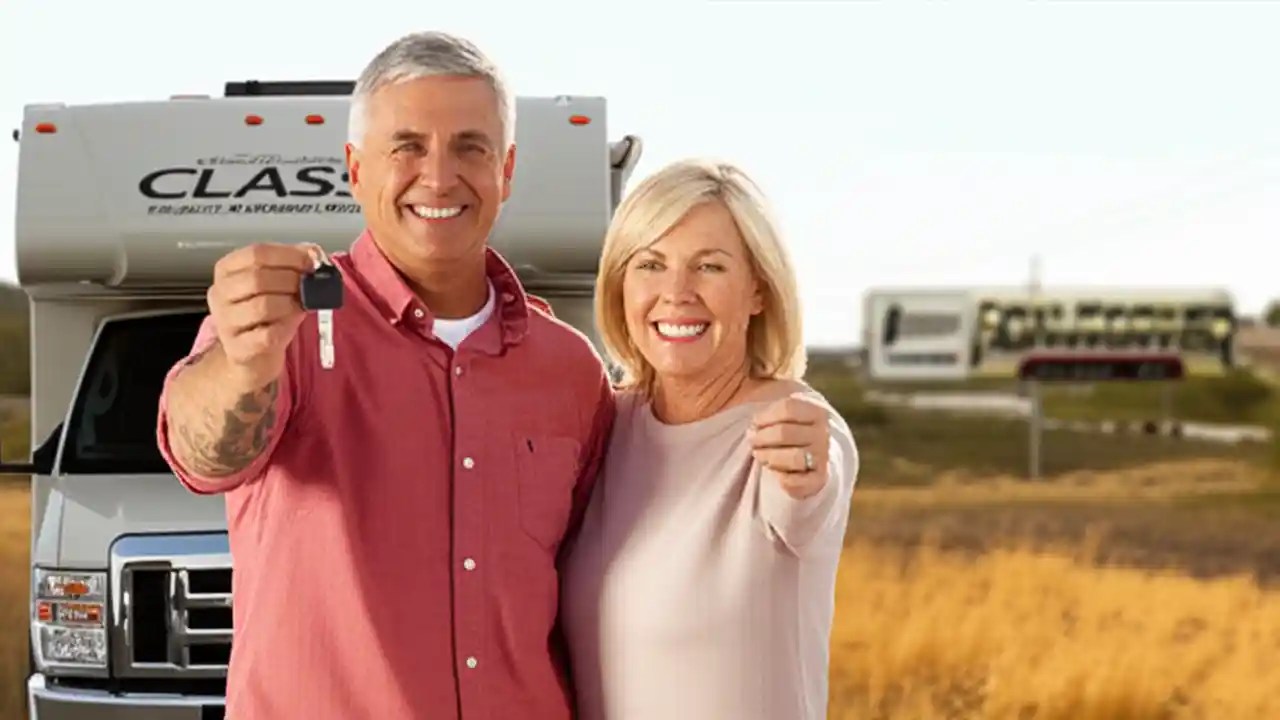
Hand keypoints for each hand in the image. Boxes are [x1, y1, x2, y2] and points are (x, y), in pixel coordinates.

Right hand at [206, 243, 315, 385]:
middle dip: (291, 281)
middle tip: (308, 287)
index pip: (256, 253)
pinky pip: (266, 335)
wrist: (253, 356)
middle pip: (257, 278)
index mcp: (227, 270)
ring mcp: (225, 323)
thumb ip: (295, 265)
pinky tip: (289, 326)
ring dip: (289, 305)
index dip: (288, 255)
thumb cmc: (267, 316)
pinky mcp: (237, 349)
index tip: (310, 261)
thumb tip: (314, 252)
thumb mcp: (279, 284)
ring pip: (261, 306)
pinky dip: (284, 328)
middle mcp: (220, 294)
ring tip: (299, 307)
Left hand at [748, 393, 829, 498]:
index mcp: (817, 411)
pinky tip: (775, 471)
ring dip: (768, 456)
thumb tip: (754, 367)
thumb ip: (768, 385)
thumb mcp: (782, 404)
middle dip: (761, 438)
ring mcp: (823, 457)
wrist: (813, 455)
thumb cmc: (788, 425)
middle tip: (751, 440)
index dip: (764, 416)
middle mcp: (824, 433)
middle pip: (784, 433)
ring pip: (791, 457)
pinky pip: (795, 482)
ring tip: (759, 455)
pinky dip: (781, 478)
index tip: (754, 422)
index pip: (787, 408)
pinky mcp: (819, 480)